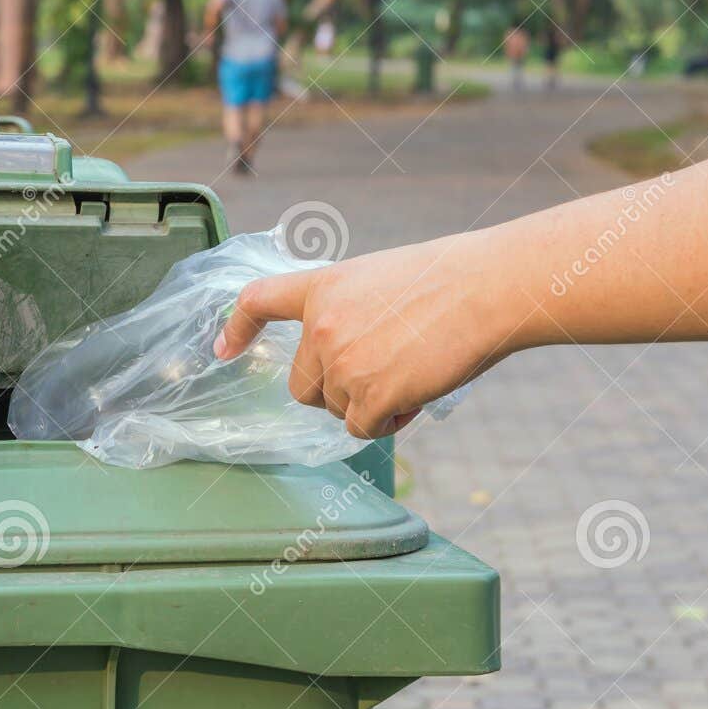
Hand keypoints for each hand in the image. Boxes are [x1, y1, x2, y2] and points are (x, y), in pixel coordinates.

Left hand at [213, 234, 523, 438]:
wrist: (485, 290)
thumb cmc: (449, 281)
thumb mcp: (380, 279)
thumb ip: (349, 313)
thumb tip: (348, 355)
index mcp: (323, 289)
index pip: (259, 301)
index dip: (236, 328)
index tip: (221, 349)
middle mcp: (321, 327)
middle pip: (302, 387)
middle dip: (334, 391)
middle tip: (382, 373)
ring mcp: (342, 364)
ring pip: (336, 410)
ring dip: (367, 405)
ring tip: (410, 374)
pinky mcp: (369, 396)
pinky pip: (362, 429)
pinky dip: (388, 421)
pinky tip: (416, 394)